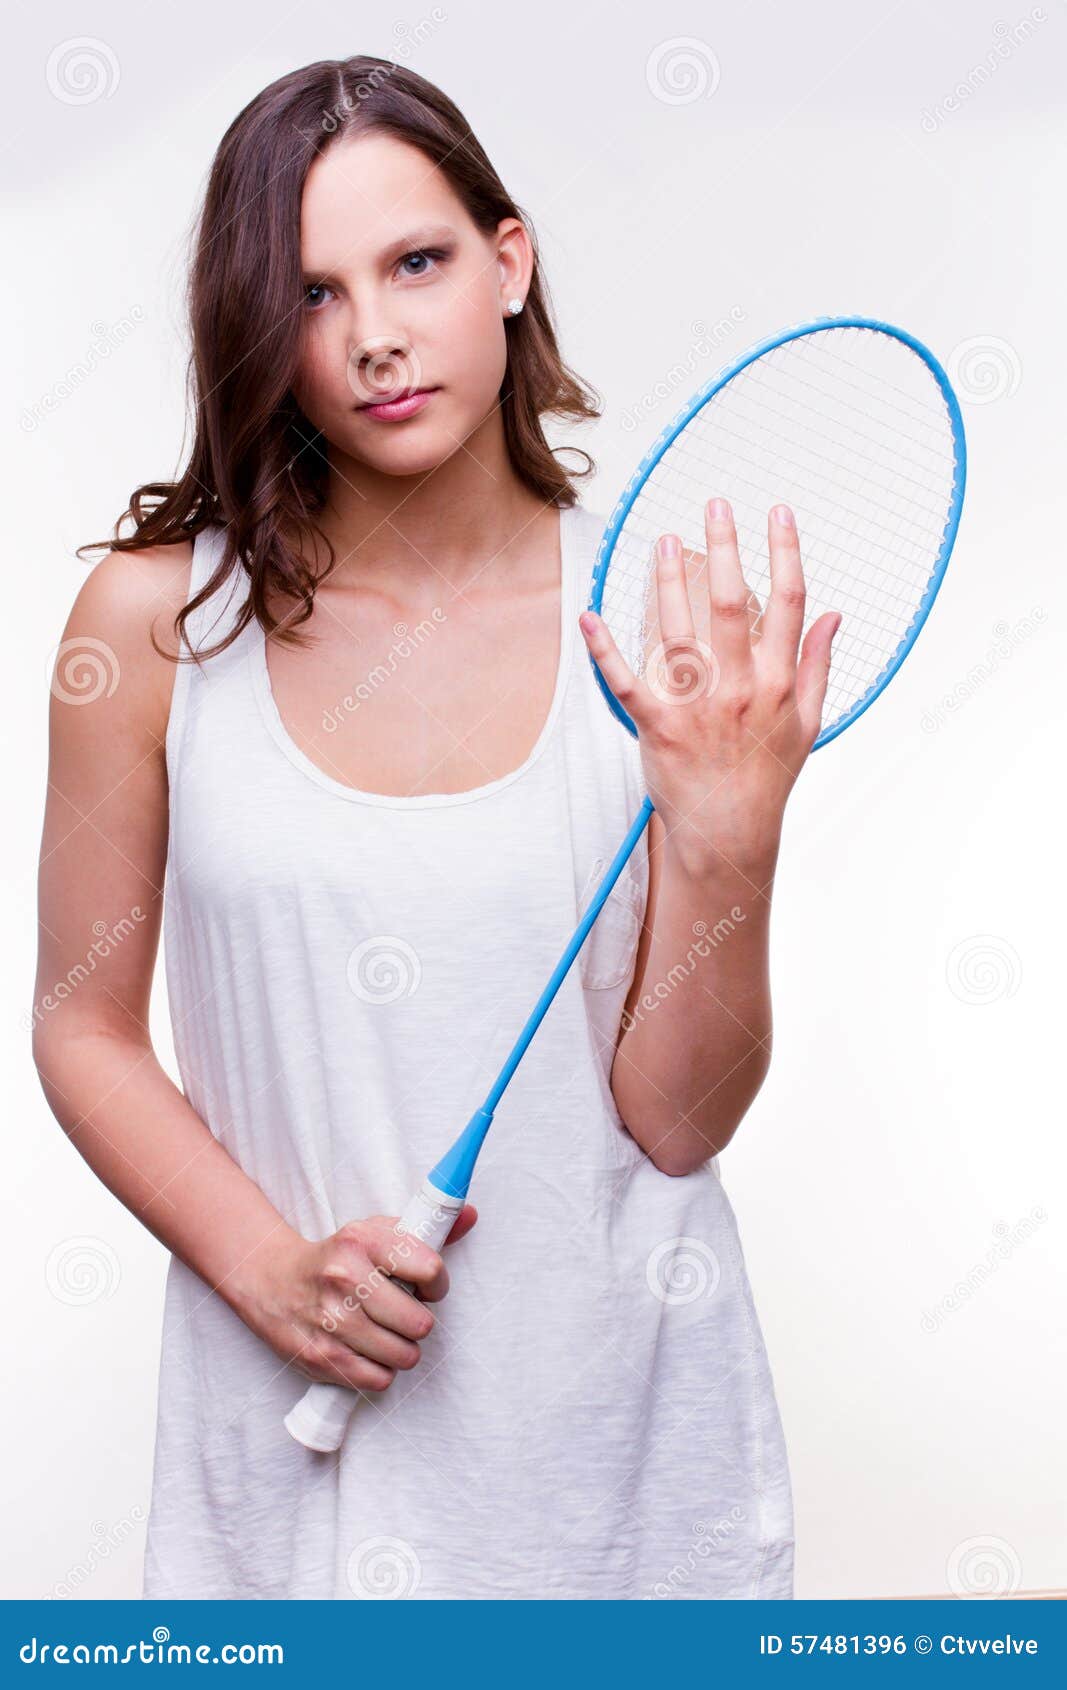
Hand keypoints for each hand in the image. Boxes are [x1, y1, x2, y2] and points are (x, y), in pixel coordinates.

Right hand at [232, 1206, 477, 1391]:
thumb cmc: (336, 1258)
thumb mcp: (375, 1232)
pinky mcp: (321, 1357)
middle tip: (403, 1313)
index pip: (430, 1269)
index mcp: (362, 1241)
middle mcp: (344, 1279)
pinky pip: (379, 1379)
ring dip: (401, 1349)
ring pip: (403, 1355)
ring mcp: (331, 1321)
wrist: (272, 1283)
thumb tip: (472, 1215)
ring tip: (386, 1332)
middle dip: (418, 1322)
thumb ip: (426, 1228)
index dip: (437, 1284)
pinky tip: (367, 1350)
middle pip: (419, 1323)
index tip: (426, 1286)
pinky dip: (380, 1370)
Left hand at [579, 497, 840, 880]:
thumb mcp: (810, 723)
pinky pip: (627, 680)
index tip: (778, 512)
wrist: (730, 834)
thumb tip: (835, 615)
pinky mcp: (658, 726)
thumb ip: (819, 665)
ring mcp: (698, 706)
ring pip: (680, 630)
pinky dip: (605, 648)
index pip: (789, 603)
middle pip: (733, 603)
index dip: (785, 551)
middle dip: (725, 548)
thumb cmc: (768, 777)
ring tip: (663, 541)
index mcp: (778, 682)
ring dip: (668, 581)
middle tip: (716, 504)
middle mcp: (740, 688)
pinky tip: (590, 614)